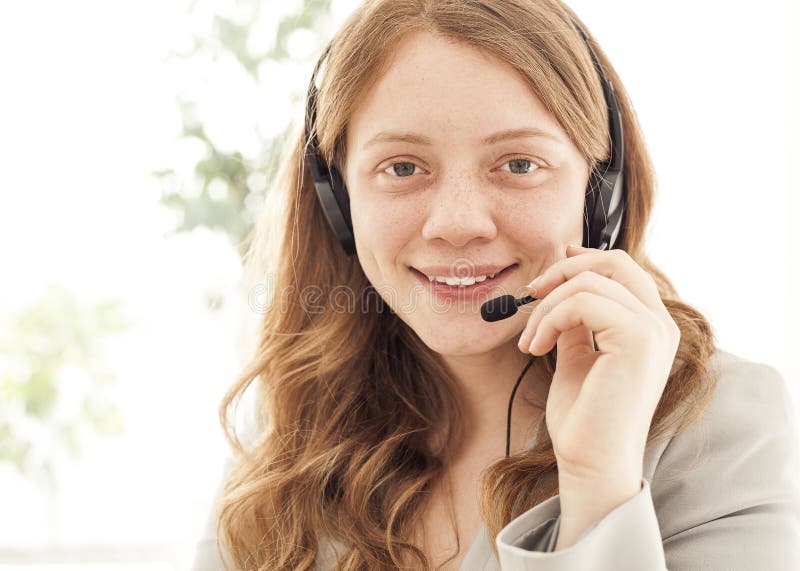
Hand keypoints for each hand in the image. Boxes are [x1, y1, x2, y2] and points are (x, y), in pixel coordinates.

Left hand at [517, 244, 679, 480]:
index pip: (622, 268)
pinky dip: (549, 319)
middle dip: (563, 270)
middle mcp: (660, 324)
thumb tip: (561, 286)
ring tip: (530, 341)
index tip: (544, 277)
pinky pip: (583, 301)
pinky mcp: (638, 339)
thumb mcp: (578, 354)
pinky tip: (536, 348)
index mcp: (650, 326)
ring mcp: (653, 330)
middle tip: (530, 293)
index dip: (581, 260)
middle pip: (614, 261)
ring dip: (546, 308)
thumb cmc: (584, 416)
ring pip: (589, 282)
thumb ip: (578, 320)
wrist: (591, 460)